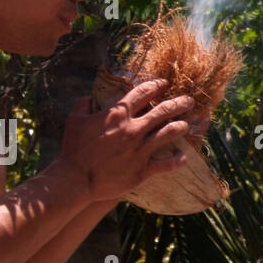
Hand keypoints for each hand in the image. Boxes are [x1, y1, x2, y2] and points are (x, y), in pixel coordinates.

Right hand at [58, 78, 193, 202]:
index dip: (156, 85)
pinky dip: (177, 160)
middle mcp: (133, 129)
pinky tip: (183, 156)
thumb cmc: (73, 149)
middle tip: (188, 101)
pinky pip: (166, 164)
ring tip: (187, 124)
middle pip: (163, 111)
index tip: (164, 84)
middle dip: (179, 103)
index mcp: (118, 114)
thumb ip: (83, 105)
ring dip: (181, 126)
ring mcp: (140, 150)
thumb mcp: (74, 121)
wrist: (76, 179)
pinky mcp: (142, 170)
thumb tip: (87, 97)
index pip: (143, 93)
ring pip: (169, 133)